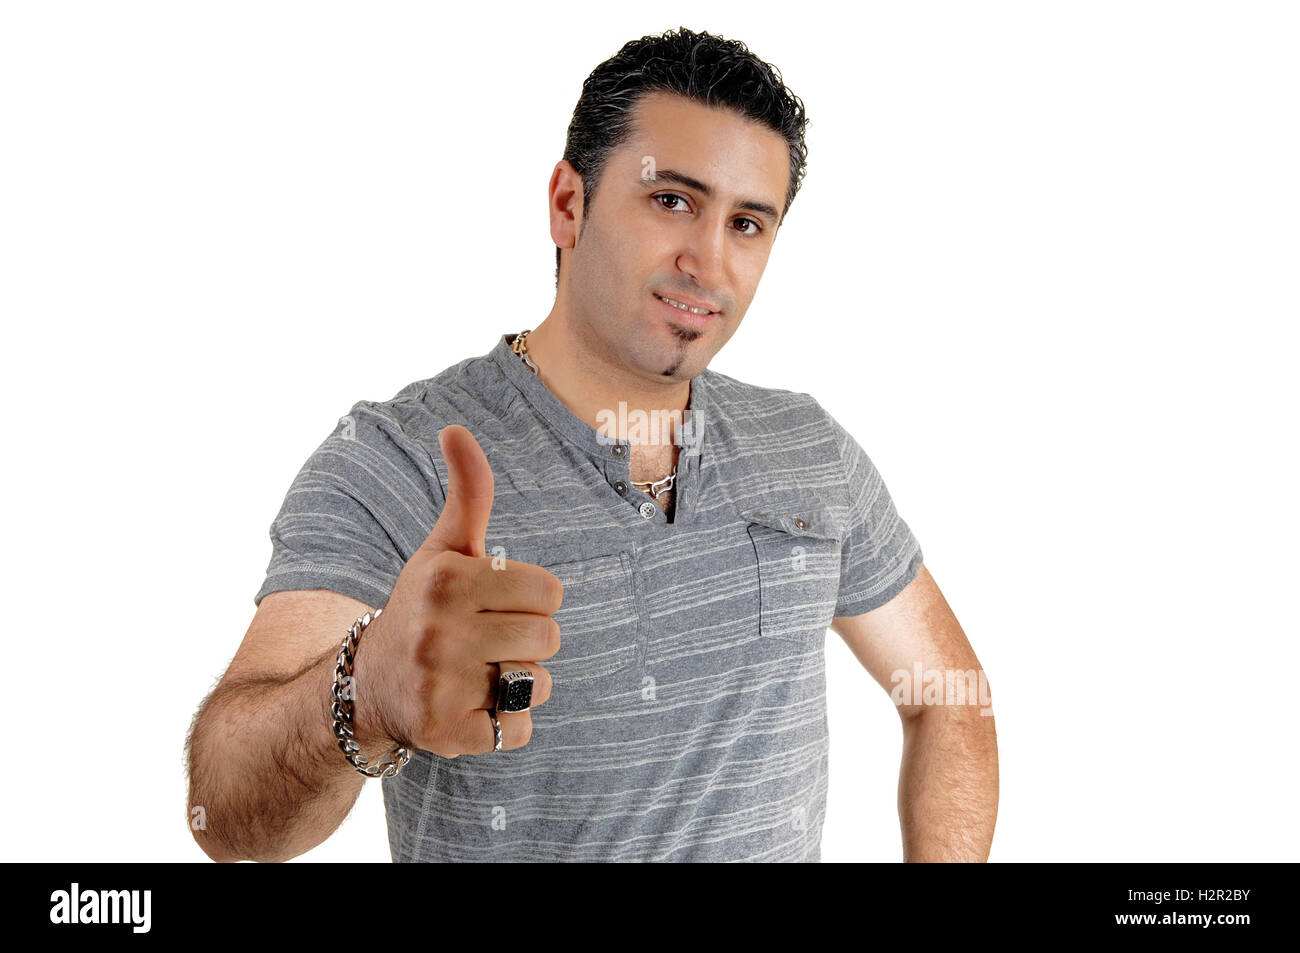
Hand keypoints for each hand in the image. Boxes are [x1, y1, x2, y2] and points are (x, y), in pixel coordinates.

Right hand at [352, 424, 562, 756]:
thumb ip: (467, 494)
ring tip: (481, 673)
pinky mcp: (446, 733)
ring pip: (536, 684)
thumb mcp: (443, 550)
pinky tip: (473, 706)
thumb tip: (456, 429)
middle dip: (528, 640)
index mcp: (446, 581)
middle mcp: (438, 632)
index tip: (500, 604)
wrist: (368, 684)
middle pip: (548, 638)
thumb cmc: (423, 607)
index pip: (550, 592)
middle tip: (489, 641)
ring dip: (520, 683)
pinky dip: (506, 723)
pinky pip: (519, 729)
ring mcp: (440, 686)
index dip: (533, 600)